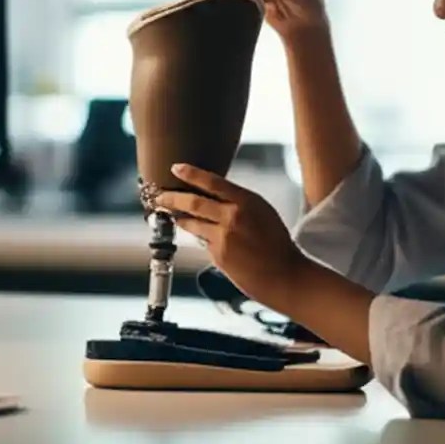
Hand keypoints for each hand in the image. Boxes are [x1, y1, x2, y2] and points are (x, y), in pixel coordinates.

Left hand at [155, 162, 307, 310]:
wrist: (285, 275)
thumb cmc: (277, 243)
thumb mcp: (262, 212)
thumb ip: (238, 203)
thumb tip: (214, 198)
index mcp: (246, 201)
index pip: (213, 182)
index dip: (191, 173)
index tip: (175, 168)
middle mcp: (232, 217)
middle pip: (193, 202)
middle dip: (172, 198)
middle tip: (159, 196)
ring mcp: (223, 237)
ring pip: (192, 223)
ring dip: (181, 219)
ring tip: (173, 215)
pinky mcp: (218, 256)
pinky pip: (204, 242)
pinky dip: (203, 239)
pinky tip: (209, 241)